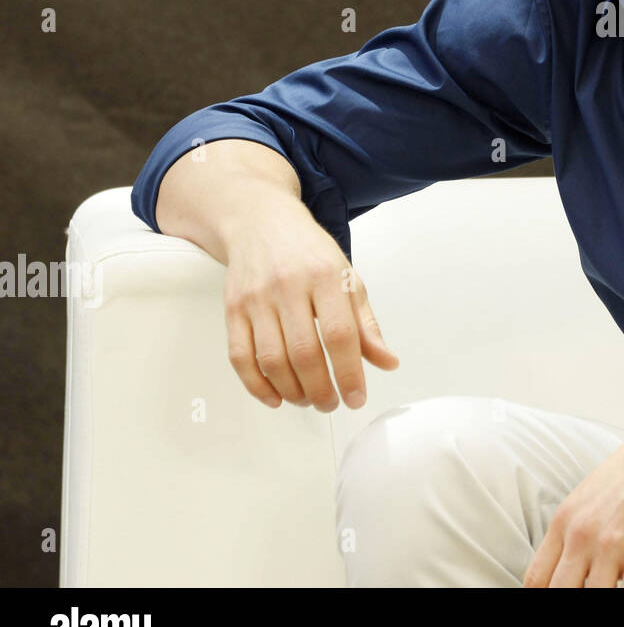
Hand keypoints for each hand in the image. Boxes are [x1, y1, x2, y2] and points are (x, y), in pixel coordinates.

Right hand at [222, 197, 398, 410]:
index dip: (349, 373)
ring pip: (272, 359)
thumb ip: (366, 324)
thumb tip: (388, 362)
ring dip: (292, 391)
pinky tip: (275, 397)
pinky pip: (240, 357)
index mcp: (326, 276)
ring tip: (308, 400)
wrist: (261, 222)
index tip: (356, 397)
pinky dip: (257, 385)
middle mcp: (289, 286)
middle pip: (304, 353)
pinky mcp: (232, 308)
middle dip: (320, 390)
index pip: (339, 335)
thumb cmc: (310, 253)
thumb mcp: (347, 279)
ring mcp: (257, 298)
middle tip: (331, 405)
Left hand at [523, 432, 623, 586]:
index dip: (542, 595)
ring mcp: (611, 547)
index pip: (536, 577)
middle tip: (586, 590)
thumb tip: (568, 570)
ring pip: (593, 597)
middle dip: (570, 598)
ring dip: (602, 595)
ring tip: (613, 585)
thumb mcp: (584, 499)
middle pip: (558, 591)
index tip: (556, 594)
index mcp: (564, 523)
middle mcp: (582, 536)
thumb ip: (571, 534)